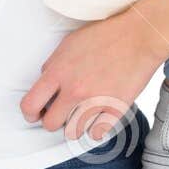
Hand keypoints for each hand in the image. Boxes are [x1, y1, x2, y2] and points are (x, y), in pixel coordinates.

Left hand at [20, 8, 164, 141]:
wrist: (139, 35)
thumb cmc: (106, 35)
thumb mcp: (69, 43)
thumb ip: (54, 65)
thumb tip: (45, 82)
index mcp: (59, 72)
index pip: (30, 105)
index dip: (30, 114)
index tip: (36, 115)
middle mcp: (74, 90)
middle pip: (50, 124)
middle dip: (54, 121)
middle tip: (62, 114)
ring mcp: (95, 101)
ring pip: (73, 132)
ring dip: (76, 126)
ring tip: (83, 115)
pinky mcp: (115, 108)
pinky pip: (97, 133)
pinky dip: (97, 129)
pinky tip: (99, 119)